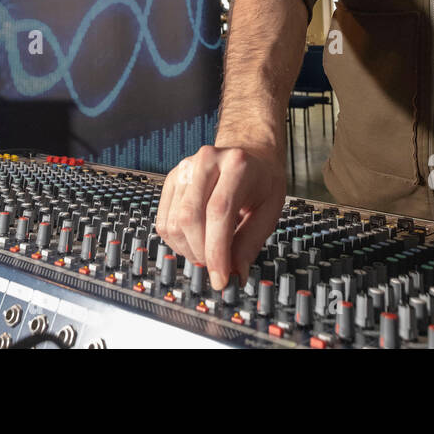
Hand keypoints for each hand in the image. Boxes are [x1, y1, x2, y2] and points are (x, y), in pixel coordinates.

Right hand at [154, 144, 286, 291]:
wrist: (248, 154)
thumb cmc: (261, 181)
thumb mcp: (270, 209)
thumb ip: (251, 242)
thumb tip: (234, 275)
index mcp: (236, 164)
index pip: (219, 212)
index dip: (217, 251)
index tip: (221, 279)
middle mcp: (206, 161)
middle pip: (190, 218)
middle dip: (202, 253)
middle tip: (217, 268)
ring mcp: (184, 168)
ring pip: (174, 223)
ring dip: (189, 250)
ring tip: (207, 253)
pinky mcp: (171, 179)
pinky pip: (163, 220)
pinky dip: (176, 241)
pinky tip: (194, 243)